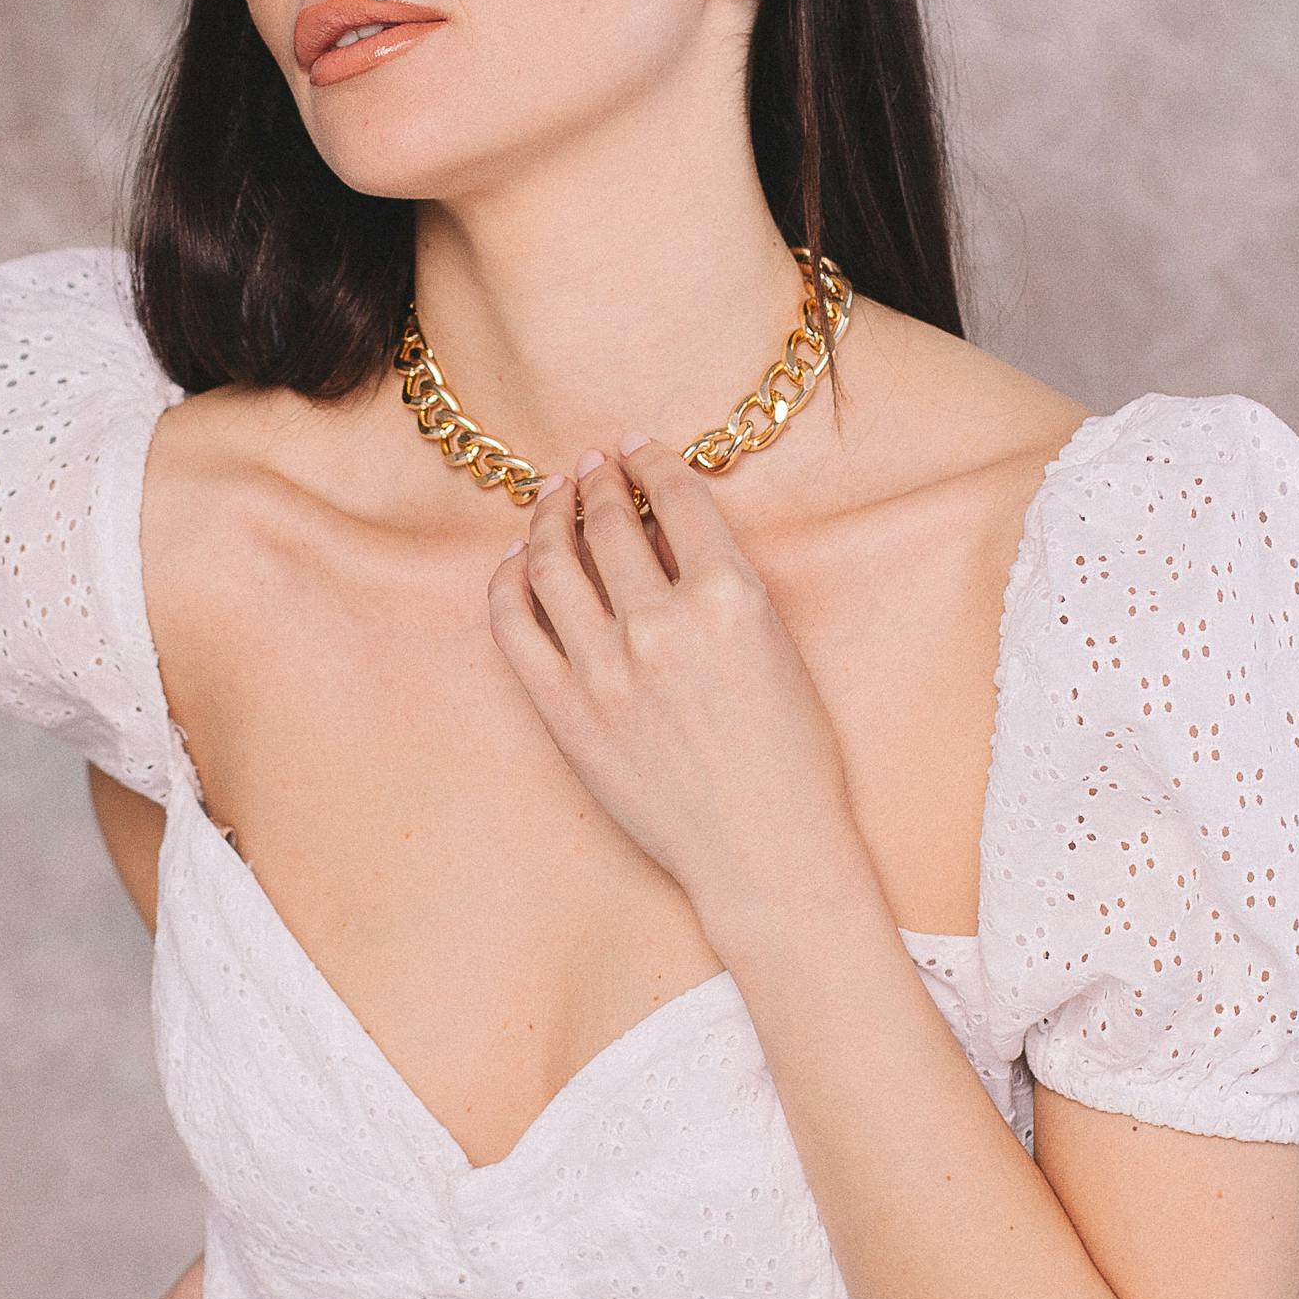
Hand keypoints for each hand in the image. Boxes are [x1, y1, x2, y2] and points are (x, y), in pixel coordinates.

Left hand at [484, 437, 862, 947]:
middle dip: (597, 480)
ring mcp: (605, 668)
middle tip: (590, 465)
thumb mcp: (779, 646)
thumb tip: (667, 534)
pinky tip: (517, 561)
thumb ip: (724, 584)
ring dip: (550, 515)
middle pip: (609, 520)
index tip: (635, 448)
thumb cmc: (789, 757)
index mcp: (731, 597)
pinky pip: (514, 624)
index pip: (677, 499)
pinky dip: (509, 581)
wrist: (762, 850)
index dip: (651, 462)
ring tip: (553, 498)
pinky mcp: (565, 711)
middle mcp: (662, 623)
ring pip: (553, 560)